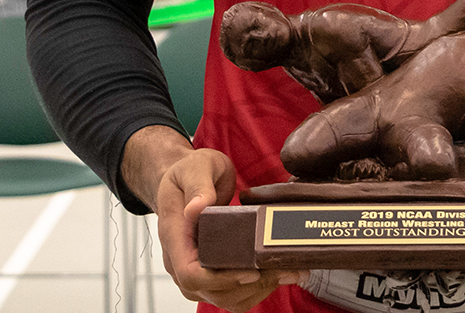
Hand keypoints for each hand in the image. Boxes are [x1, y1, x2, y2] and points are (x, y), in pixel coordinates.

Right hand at [144, 139, 300, 311]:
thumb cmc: (189, 172)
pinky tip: (279, 273)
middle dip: (251, 285)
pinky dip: (257, 288)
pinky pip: (233, 292)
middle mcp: (181, 261)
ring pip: (226, 298)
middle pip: (213, 292)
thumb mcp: (195, 167)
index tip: (251, 271)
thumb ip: (197, 186)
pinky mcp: (212, 273)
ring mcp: (197, 271)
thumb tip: (196, 209)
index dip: (221, 279)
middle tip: (285, 269)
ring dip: (259, 289)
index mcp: (174, 236)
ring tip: (290, 271)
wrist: (186, 180)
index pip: (191, 274)